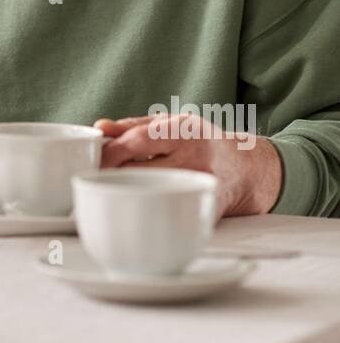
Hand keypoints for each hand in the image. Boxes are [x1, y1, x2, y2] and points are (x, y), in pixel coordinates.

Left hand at [93, 113, 282, 216]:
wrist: (248, 170)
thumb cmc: (203, 143)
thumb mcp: (174, 124)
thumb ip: (135, 126)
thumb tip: (99, 128)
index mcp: (186, 131)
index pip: (139, 140)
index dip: (111, 151)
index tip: (94, 158)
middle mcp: (196, 159)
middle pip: (140, 170)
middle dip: (112, 175)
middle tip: (98, 178)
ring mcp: (202, 188)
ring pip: (150, 196)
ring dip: (127, 196)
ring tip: (117, 193)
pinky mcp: (205, 214)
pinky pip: (168, 218)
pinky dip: (148, 215)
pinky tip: (142, 211)